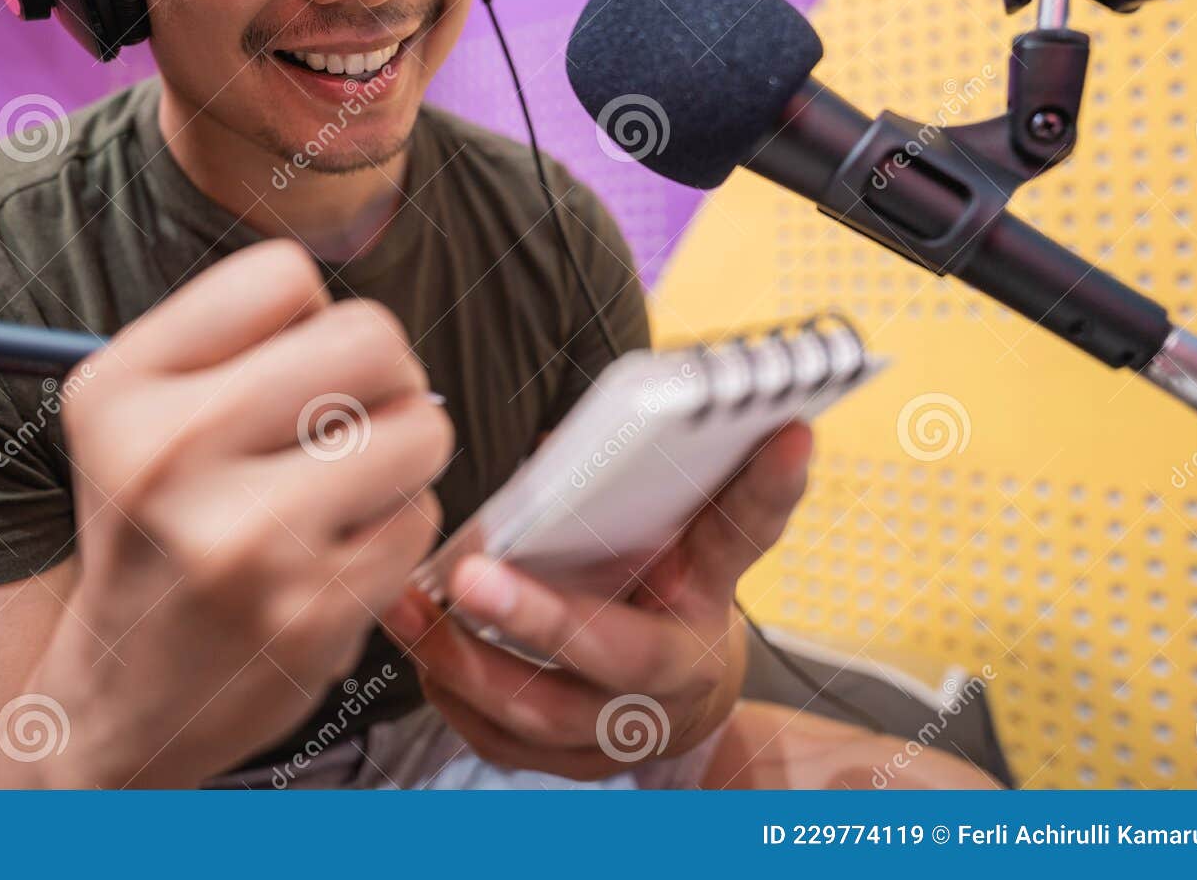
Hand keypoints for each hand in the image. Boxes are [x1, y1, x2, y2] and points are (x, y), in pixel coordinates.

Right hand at [0, 240, 451, 787]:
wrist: (128, 696)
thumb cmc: (157, 533)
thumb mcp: (137, 417)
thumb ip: (236, 342)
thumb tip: (373, 320)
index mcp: (122, 389)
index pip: (284, 277)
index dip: (310, 318)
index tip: (289, 369)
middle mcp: (172, 454)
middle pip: (374, 338)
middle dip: (385, 374)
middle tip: (352, 421)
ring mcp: (248, 537)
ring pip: (422, 427)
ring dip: (403, 455)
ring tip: (346, 490)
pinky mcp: (314, 608)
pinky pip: (423, 517)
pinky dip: (398, 530)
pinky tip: (338, 555)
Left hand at [380, 422, 811, 780]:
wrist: (682, 699)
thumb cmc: (666, 594)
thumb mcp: (674, 534)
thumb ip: (640, 483)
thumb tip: (566, 443)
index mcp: (711, 593)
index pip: (742, 532)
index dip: (768, 484)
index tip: (786, 433)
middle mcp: (678, 670)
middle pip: (622, 655)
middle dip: (541, 618)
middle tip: (473, 574)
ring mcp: (627, 728)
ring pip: (544, 711)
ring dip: (465, 659)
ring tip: (409, 607)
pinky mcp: (577, 762)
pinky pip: (504, 742)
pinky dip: (453, 698)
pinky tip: (418, 649)